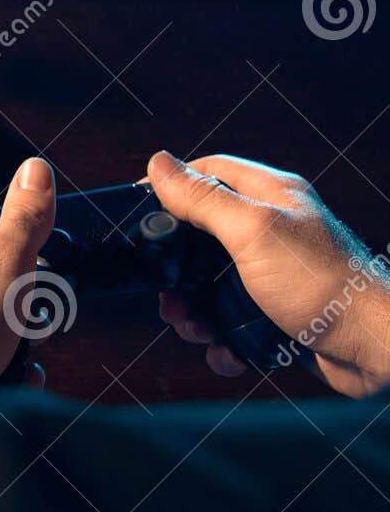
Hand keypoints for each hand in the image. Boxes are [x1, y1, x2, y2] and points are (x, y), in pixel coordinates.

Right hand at [149, 152, 389, 396]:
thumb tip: (157, 163)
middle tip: (167, 294)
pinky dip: (222, 339)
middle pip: (201, 235)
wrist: (374, 347)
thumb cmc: (324, 283)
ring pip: (211, 284)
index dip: (172, 189)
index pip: (209, 172)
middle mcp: (273, 231)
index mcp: (270, 197)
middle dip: (177, 269)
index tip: (144, 214)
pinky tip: (225, 348)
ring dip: (194, 311)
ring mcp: (275, 273)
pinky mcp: (278, 312)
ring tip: (196, 330)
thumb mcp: (253, 231)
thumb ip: (203, 197)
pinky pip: (232, 321)